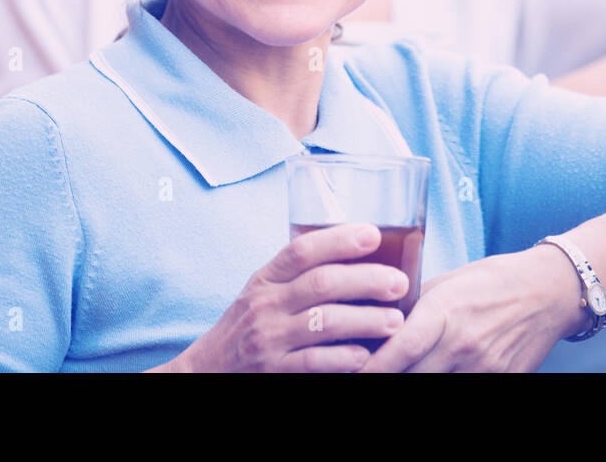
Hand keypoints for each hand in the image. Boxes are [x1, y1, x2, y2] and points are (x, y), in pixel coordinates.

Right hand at [160, 222, 408, 371]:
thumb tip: (357, 250)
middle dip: (366, 280)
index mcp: (266, 279)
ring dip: (365, 320)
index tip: (374, 234)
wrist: (206, 372)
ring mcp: (268, 339)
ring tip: (395, 320)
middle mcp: (266, 305)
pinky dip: (343, 358)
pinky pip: (313, 362)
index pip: (302, 250)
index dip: (339, 239)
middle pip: (322, 284)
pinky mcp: (273, 372)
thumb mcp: (264, 292)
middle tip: (399, 283)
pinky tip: (365, 355)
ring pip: (324, 323)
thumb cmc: (249, 326)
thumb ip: (298, 275)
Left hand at [358, 246, 583, 372]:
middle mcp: (463, 344)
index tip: (349, 372)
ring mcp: (484, 368)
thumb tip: (381, 321)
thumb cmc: (497, 279)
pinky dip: (447, 383)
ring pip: (435, 387)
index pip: (399, 349)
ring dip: (418, 380)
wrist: (552, 291)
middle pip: (412, 377)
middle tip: (368, 373)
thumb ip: (416, 305)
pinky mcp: (502, 381)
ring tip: (405, 370)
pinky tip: (441, 372)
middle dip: (389, 377)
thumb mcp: (450, 281)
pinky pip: (465, 390)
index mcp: (446, 311)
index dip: (371, 368)